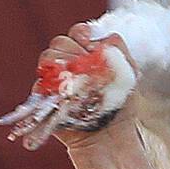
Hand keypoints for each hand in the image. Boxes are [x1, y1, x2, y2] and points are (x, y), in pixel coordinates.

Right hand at [0, 23, 138, 152]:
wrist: (110, 136)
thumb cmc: (120, 105)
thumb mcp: (129, 74)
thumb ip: (119, 50)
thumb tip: (102, 39)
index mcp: (85, 54)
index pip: (77, 33)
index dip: (82, 34)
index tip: (90, 45)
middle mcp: (67, 64)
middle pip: (59, 42)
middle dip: (74, 52)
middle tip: (88, 70)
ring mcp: (54, 79)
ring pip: (47, 58)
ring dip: (64, 67)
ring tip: (80, 83)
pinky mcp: (44, 97)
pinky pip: (40, 84)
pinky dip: (54, 86)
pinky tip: (69, 94)